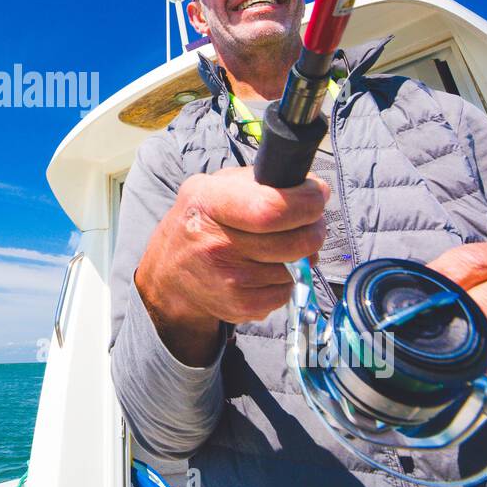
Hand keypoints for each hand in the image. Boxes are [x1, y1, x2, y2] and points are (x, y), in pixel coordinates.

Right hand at [135, 167, 327, 364]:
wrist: (170, 274)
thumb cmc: (201, 222)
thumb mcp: (213, 186)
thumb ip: (256, 181)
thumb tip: (307, 189)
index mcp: (208, 203)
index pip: (272, 208)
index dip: (306, 202)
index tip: (316, 193)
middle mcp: (216, 243)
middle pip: (296, 240)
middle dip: (315, 227)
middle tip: (312, 220)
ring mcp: (230, 279)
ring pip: (298, 265)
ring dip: (302, 254)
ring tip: (282, 244)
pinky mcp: (242, 305)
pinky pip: (289, 289)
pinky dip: (288, 277)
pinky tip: (268, 266)